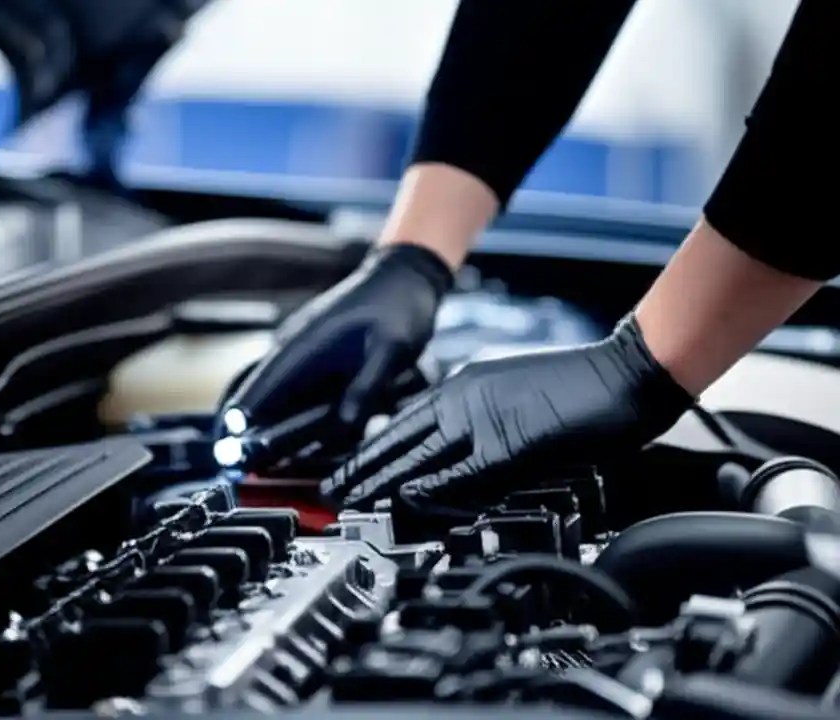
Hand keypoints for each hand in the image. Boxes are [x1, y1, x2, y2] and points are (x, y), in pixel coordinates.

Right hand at [219, 244, 452, 440]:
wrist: (403, 275)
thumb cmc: (398, 306)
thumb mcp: (393, 349)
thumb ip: (367, 387)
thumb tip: (344, 425)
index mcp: (307, 344)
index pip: (264, 384)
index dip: (245, 415)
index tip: (230, 442)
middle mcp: (295, 346)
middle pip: (257, 389)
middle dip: (242, 423)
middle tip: (231, 459)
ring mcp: (302, 349)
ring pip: (271, 388)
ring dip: (260, 417)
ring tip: (251, 454)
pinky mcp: (314, 354)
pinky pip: (289, 385)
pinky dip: (281, 407)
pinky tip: (285, 430)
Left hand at [321, 315, 692, 511]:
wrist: (626, 370)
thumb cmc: (580, 387)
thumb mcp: (513, 399)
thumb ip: (481, 426)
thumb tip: (457, 456)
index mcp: (464, 387)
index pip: (404, 423)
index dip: (372, 448)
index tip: (348, 467)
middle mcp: (465, 399)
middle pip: (399, 437)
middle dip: (360, 466)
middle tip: (329, 489)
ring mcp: (485, 418)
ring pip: (418, 453)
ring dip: (379, 479)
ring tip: (348, 498)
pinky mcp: (511, 441)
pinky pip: (462, 467)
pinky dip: (431, 483)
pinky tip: (404, 496)